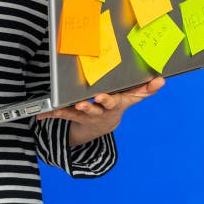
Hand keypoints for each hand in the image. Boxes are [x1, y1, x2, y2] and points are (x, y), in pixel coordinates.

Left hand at [36, 77, 165, 146]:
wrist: (104, 123)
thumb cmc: (119, 103)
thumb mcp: (134, 97)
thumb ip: (147, 88)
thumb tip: (161, 79)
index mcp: (114, 104)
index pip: (113, 102)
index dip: (107, 100)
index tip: (101, 96)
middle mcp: (100, 111)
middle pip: (94, 109)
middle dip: (89, 106)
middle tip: (83, 103)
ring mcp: (86, 114)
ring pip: (76, 113)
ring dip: (68, 110)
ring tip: (59, 107)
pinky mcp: (73, 115)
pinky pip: (61, 113)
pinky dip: (51, 113)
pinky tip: (41, 114)